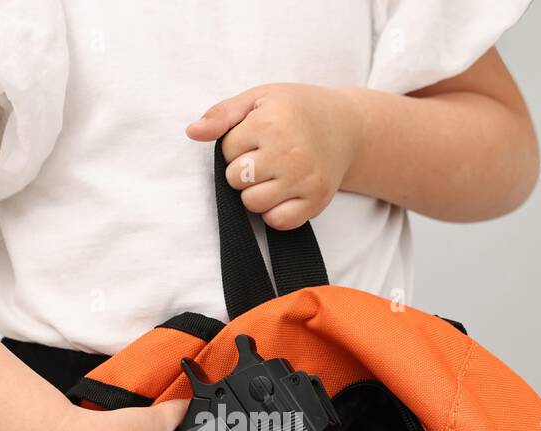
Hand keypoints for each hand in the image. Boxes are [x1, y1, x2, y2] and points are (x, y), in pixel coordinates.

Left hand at [187, 83, 361, 229]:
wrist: (348, 127)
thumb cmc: (297, 110)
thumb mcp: (259, 98)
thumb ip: (223, 114)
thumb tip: (192, 132)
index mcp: (271, 122)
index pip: (226, 150)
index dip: (237, 144)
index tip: (258, 135)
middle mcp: (289, 152)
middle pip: (236, 179)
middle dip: (244, 169)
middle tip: (268, 155)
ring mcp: (304, 179)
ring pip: (252, 203)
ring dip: (256, 192)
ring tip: (274, 173)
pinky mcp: (316, 201)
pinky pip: (277, 222)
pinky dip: (275, 212)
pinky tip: (284, 192)